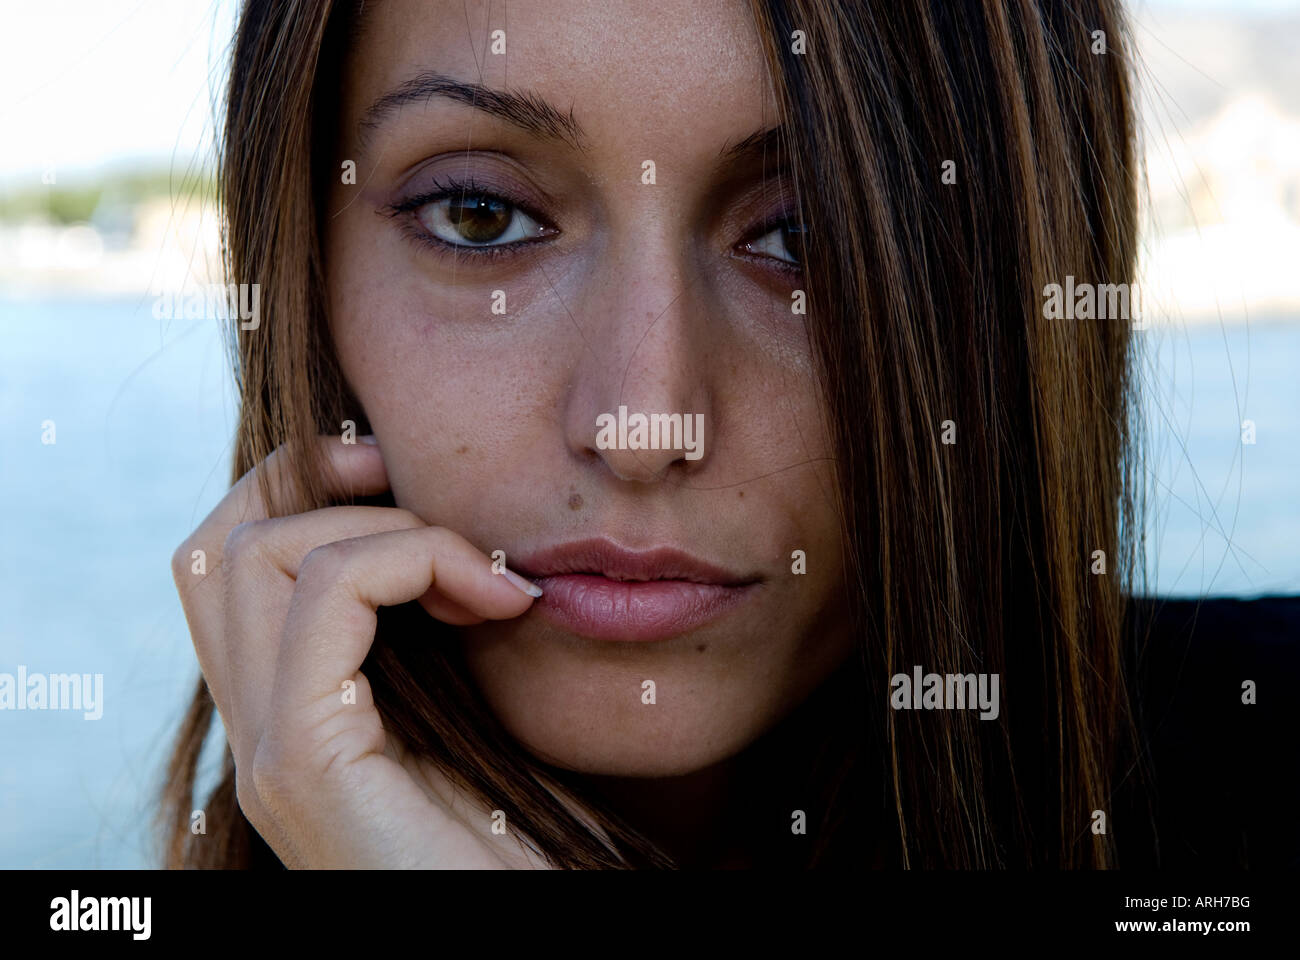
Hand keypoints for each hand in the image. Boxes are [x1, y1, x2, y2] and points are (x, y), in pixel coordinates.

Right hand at [171, 435, 548, 867]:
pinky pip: (327, 602)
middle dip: (310, 477)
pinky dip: (413, 561)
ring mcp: (269, 751)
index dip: (301, 488)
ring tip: (483, 575)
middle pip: (213, 547)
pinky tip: (497, 603)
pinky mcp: (306, 765)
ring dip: (385, 525)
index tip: (404, 475)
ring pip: (251, 556)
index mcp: (290, 716)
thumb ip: (432, 642)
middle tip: (407, 471)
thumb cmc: (520, 840)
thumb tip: (460, 549)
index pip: (228, 565)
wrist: (533, 928)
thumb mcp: (467, 714)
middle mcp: (257, 732)